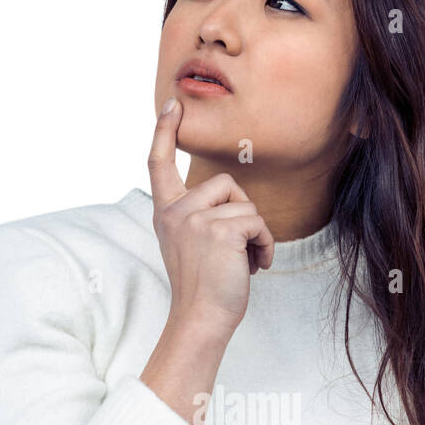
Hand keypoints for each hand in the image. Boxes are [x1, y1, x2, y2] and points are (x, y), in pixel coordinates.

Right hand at [147, 97, 275, 341]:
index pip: (159, 163)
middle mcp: (175, 211)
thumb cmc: (205, 288)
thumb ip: (201, 216)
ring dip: (256, 234)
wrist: (202, 319)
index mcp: (166, 212)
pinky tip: (255, 267)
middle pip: (225, 183)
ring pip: (246, 205)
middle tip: (236, 251)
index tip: (172, 104)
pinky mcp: (219, 230)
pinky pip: (258, 222)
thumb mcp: (193, 244)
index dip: (164, 131)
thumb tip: (233, 197)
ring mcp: (194, 219)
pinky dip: (266, 245)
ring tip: (245, 262)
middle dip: (242, 214)